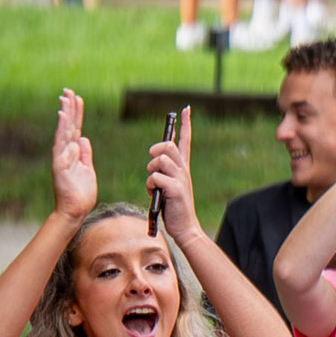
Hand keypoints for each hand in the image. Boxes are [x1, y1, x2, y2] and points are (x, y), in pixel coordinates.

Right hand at [52, 91, 97, 220]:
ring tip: (66, 97)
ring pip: (64, 131)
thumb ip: (85, 153)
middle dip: (69, 108)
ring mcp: (62, 156)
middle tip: (69, 90)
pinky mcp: (59, 163)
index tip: (77, 98)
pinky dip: (61, 129)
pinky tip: (62, 116)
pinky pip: (60, 143)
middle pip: (69, 125)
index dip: (77, 114)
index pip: (76, 128)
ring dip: (65, 114)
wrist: (75, 210)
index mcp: (74, 153)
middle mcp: (66, 152)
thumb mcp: (88, 169)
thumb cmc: (81, 193)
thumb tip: (83, 138)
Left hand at [145, 109, 201, 243]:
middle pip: (168, 145)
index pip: (185, 141)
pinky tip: (153, 193)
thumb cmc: (173, 207)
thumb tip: (154, 158)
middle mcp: (183, 170)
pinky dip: (150, 184)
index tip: (185, 110)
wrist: (185, 227)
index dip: (185, 125)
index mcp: (182, 168)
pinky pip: (156, 177)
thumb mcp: (168, 185)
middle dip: (155, 151)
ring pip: (161, 160)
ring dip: (151, 170)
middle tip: (151, 163)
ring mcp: (181, 179)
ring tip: (152, 183)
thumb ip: (163, 171)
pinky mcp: (176, 190)